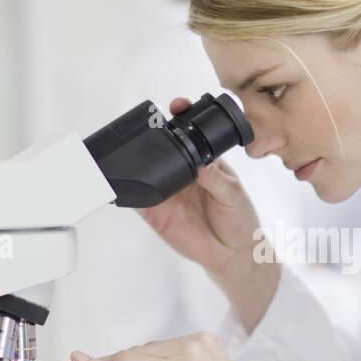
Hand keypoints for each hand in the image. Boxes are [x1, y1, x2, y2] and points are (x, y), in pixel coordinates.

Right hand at [138, 97, 263, 278]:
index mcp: (204, 160)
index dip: (183, 116)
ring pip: (145, 169)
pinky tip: (121, 182)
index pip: (190, 133)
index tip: (179, 106)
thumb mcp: (233, 195)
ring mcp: (166, 190)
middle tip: (151, 124)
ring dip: (136, 158)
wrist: (231, 254)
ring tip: (131, 147)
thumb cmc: (239, 219)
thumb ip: (217, 179)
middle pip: (163, 146)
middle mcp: (182, 172)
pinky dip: (125, 190)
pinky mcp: (154, 211)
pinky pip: (135, 198)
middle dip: (154, 131)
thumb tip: (203, 165)